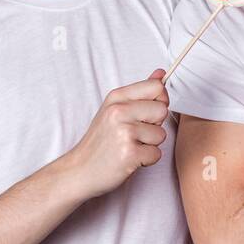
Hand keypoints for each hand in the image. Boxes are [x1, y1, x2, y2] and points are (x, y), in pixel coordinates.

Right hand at [64, 69, 169, 199]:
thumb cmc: (100, 141)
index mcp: (116, 98)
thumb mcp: (114, 109)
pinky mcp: (130, 154)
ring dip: (149, 145)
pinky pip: (156, 154)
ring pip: (161, 134)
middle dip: (154, 125)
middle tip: (134, 134)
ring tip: (129, 146)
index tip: (146, 113)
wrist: (80, 170)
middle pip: (162, 110)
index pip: (156, 87)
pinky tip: (129, 159)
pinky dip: (146, 160)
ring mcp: (124, 132)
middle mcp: (119, 111)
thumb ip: (139, 92)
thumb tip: (161, 73)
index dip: (158, 101)